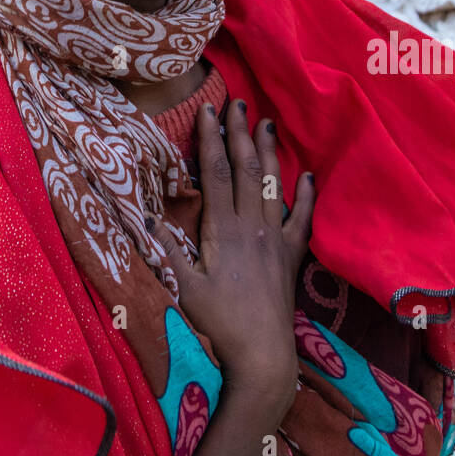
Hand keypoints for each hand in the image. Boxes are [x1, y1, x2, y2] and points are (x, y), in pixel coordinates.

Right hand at [148, 97, 314, 407]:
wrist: (262, 354)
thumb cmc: (219, 324)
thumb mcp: (183, 288)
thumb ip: (166, 251)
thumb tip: (148, 215)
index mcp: (224, 230)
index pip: (216, 174)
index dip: (211, 140)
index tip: (208, 110)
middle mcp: (254, 227)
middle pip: (246, 170)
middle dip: (239, 133)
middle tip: (237, 102)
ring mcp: (276, 240)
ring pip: (273, 185)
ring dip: (268, 152)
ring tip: (266, 123)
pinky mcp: (291, 257)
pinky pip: (302, 218)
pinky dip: (305, 194)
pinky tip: (306, 175)